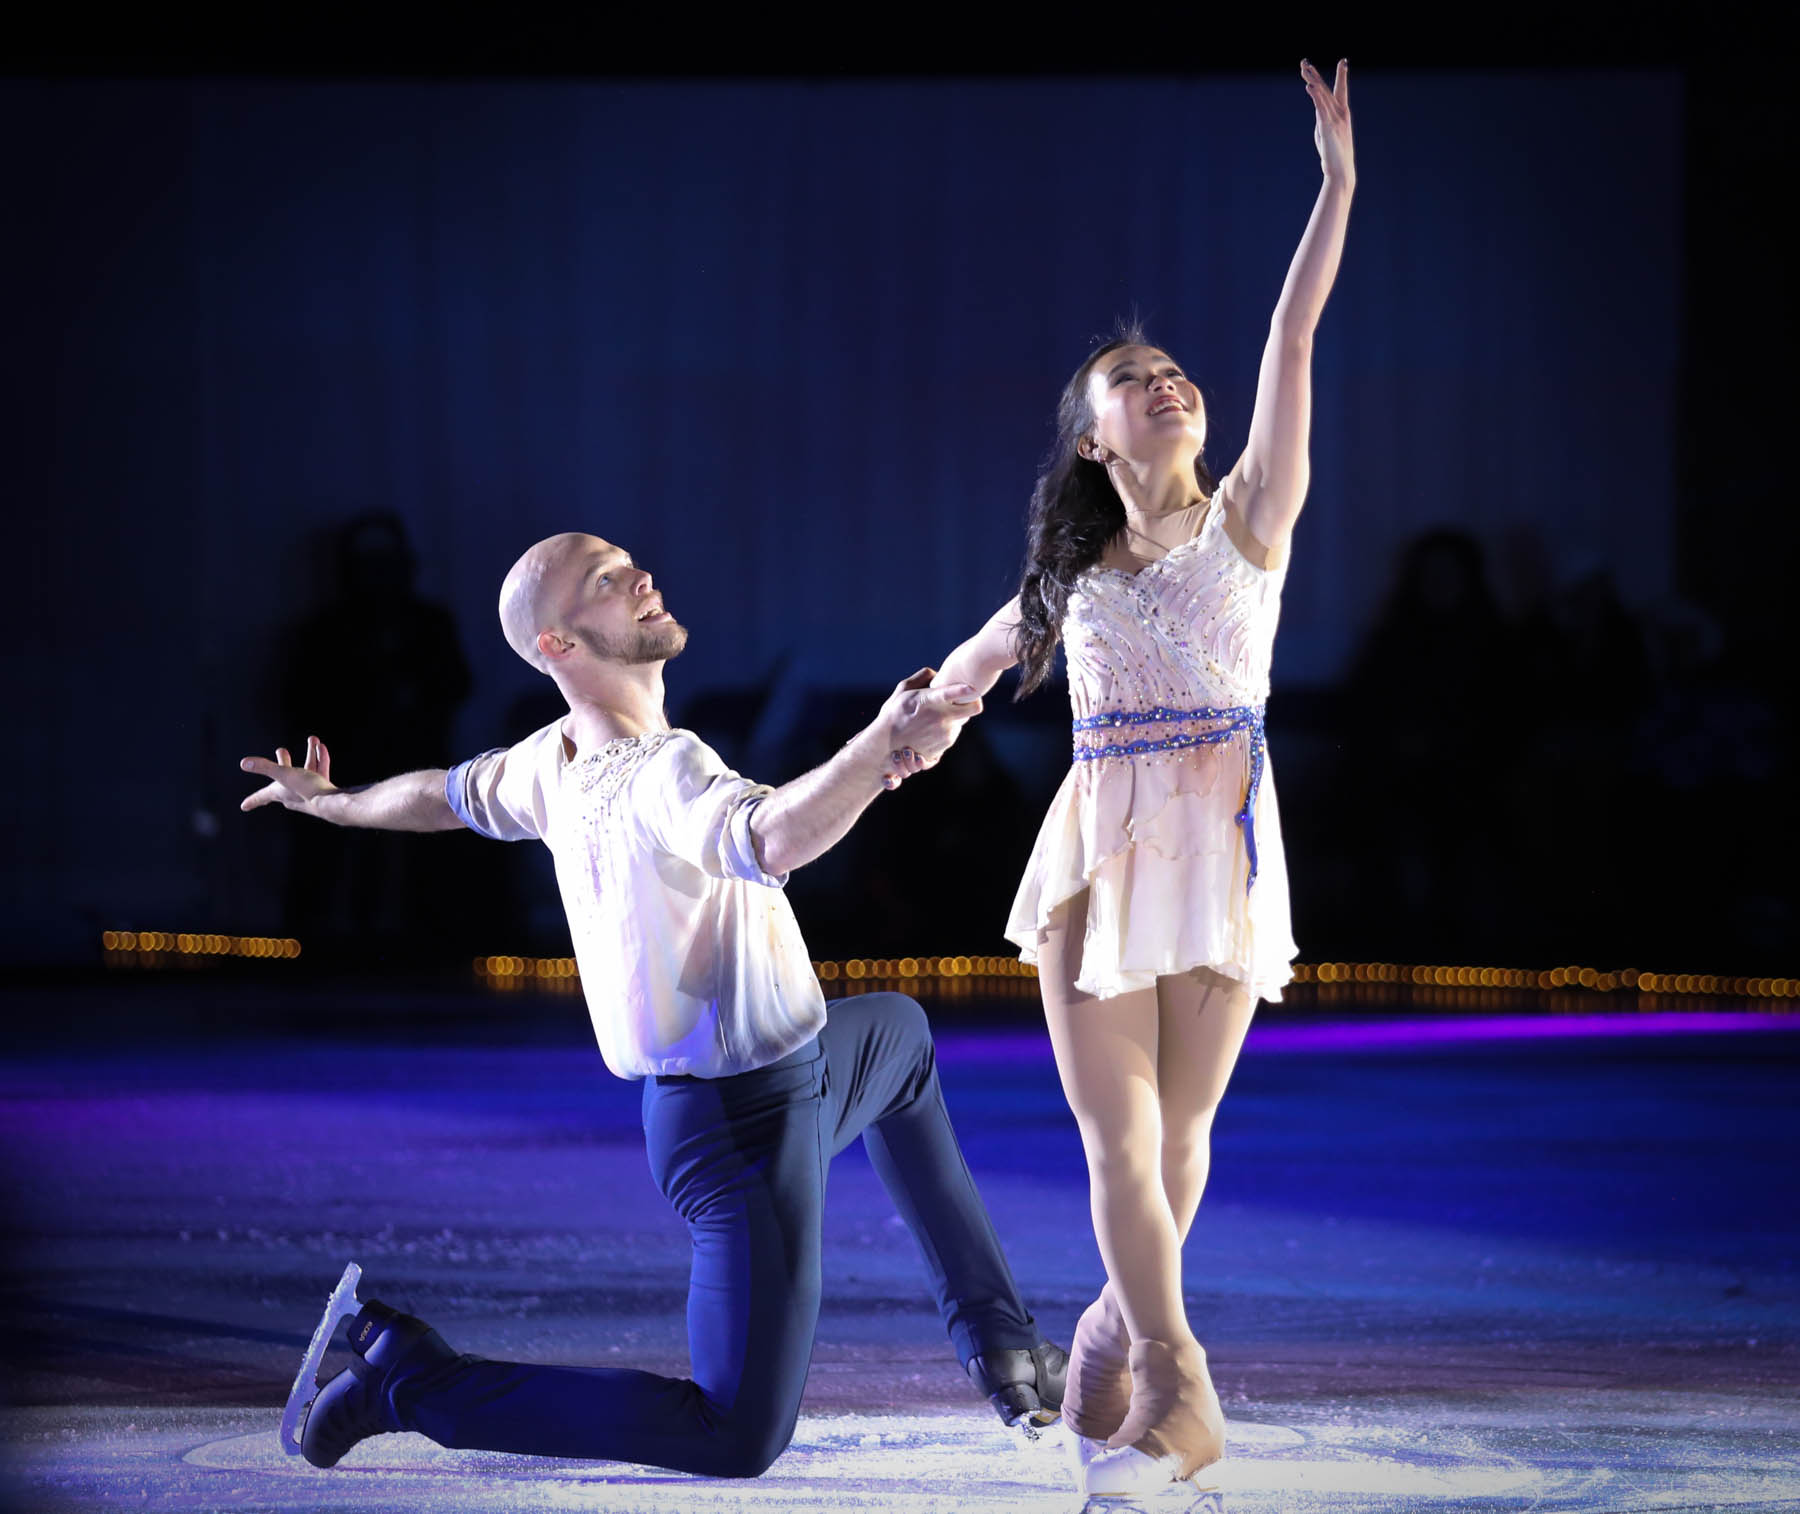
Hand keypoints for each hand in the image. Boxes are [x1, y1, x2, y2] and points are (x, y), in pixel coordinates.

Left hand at [240, 735, 338, 812]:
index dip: (252, 800)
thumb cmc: (305, 790)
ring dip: (309, 755)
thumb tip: (243, 763)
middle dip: (283, 762)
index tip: (243, 806)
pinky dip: (321, 760)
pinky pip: (320, 773)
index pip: (262, 796)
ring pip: (306, 771)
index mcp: (279, 792)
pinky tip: (322, 748)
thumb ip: (264, 767)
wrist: (332, 803)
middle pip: (284, 778)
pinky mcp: (323, 790)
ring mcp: (309, 793)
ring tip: (312, 740)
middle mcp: (292, 794)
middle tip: (281, 750)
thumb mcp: (283, 774)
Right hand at [876, 668, 981, 788]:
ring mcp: (946, 733)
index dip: (963, 690)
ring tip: (936, 716)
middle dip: (972, 699)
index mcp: (929, 701)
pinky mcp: (947, 743)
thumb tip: (939, 674)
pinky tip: (933, 727)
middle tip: (962, 697)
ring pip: (964, 718)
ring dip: (956, 714)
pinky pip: (956, 729)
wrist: (887, 744)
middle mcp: (941, 718)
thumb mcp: (903, 689)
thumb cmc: (894, 713)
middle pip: (975, 707)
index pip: (949, 694)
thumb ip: (923, 677)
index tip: (973, 687)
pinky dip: (949, 726)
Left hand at [1301, 58, 1353, 185]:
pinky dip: (1315, 97)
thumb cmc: (1333, 153)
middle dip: (1315, 75)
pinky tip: (1309, 87)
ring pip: (1322, 96)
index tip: (1343, 61)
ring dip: (1312, 81)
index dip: (1342, 75)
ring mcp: (1335, 119)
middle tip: (1304, 62)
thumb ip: (1322, 118)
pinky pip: (1320, 108)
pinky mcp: (1327, 127)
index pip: (1341, 90)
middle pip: (1326, 89)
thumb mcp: (1326, 132)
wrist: (1341, 170)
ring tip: (1304, 69)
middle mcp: (1340, 112)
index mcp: (1343, 113)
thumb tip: (1318, 110)